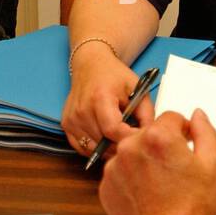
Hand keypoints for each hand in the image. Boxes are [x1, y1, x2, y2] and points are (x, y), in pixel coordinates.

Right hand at [60, 43, 153, 157]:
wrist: (90, 66)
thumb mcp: (137, 88)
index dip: (129, 138)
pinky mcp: (66, 125)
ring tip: (118, 135)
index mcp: (100, 97)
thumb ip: (147, 113)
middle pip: (103, 142)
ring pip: (93, 149)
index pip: (113, 130)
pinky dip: (95, 147)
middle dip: (121, 144)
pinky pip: (82, 148)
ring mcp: (71, 119)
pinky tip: (104, 137)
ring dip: (108, 148)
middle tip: (131, 137)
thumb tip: (149, 137)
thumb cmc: (114, 76)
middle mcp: (81, 109)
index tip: (139, 137)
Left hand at [99, 109, 215, 214]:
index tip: (187, 145)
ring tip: (162, 185)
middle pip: (149, 133)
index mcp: (157, 137)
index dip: (183, 130)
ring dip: (145, 160)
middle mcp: (130, 147)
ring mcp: (114, 168)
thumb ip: (205, 132)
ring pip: (133, 152)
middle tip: (176, 171)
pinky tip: (148, 195)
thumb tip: (197, 116)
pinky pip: (120, 172)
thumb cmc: (193, 209)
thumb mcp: (214, 164)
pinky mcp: (106, 186)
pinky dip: (132, 179)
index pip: (171, 117)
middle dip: (162, 145)